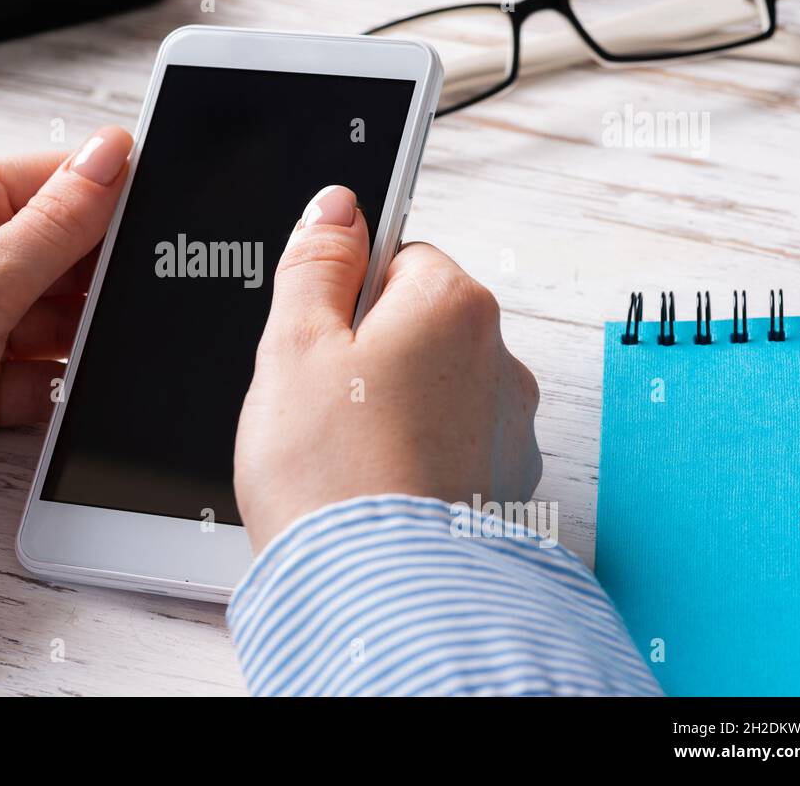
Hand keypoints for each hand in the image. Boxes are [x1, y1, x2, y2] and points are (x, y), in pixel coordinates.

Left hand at [0, 126, 132, 580]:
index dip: (113, 201)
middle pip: (68, 252)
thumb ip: (55, 225)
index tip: (165, 225)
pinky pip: (49, 374)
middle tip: (139, 306)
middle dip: (101, 281)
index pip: (58, 181)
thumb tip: (110, 153)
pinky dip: (63, 387)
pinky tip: (73, 398)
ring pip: (64, 317)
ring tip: (101, 357)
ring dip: (85, 339)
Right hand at [234, 185, 541, 551]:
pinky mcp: (501, 482)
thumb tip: (337, 208)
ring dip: (390, 404)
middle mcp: (499, 357)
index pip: (399, 257)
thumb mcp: (293, 343)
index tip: (317, 335)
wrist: (370, 591)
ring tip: (343, 452)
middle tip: (317, 401)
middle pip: (417, 322)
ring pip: (432, 386)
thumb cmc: (329, 471)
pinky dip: (413, 453)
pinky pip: (448, 442)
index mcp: (452, 305)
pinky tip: (373, 482)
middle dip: (366, 352)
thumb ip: (318, 262)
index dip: (344, 296)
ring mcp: (506, 424)